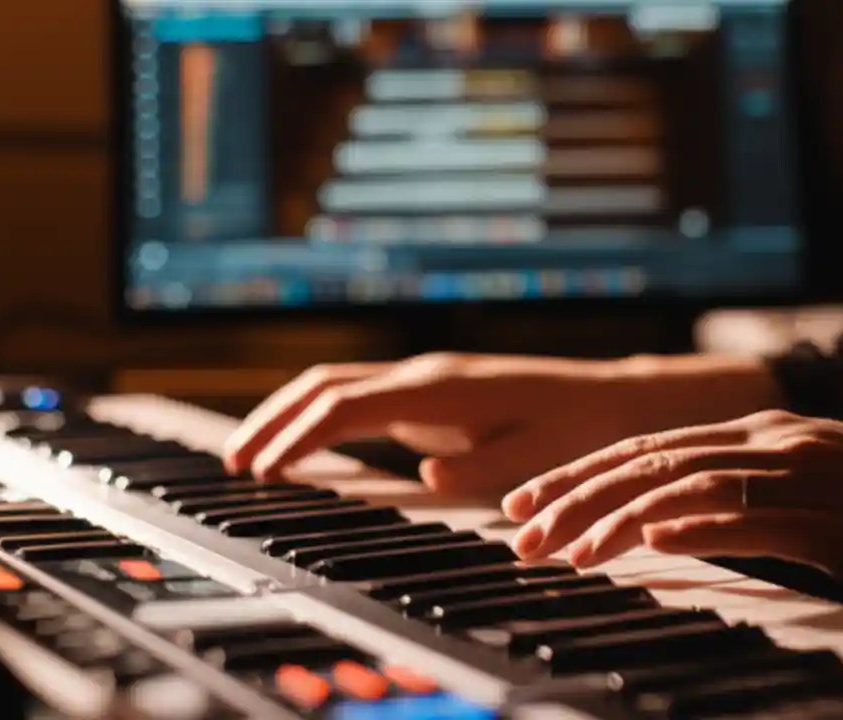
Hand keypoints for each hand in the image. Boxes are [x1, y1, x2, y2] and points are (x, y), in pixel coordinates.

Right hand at [223, 352, 782, 500]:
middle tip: (232, 463)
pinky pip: (357, 398)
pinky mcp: (429, 392)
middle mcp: (424, 373)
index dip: (298, 435)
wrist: (610, 401)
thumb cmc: (574, 430)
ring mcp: (424, 378)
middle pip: (326, 383)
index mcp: (441, 386)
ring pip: (335, 384)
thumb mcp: (530, 457)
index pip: (347, 404)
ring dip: (288, 414)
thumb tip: (419, 470)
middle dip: (274, 419)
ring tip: (249, 454)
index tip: (261, 469)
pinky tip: (302, 446)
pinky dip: (318, 417)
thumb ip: (472, 466)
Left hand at [502, 409, 842, 590]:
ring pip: (681, 483)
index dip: (577, 473)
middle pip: (645, 459)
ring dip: (615, 517)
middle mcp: (765, 438)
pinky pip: (748, 515)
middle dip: (573, 494)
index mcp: (755, 430)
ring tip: (565, 549)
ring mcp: (796, 469)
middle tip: (519, 531)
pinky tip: (651, 542)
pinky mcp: (828, 511)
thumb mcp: (804, 488)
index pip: (644, 447)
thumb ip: (737, 497)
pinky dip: (694, 525)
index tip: (525, 502)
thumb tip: (663, 526)